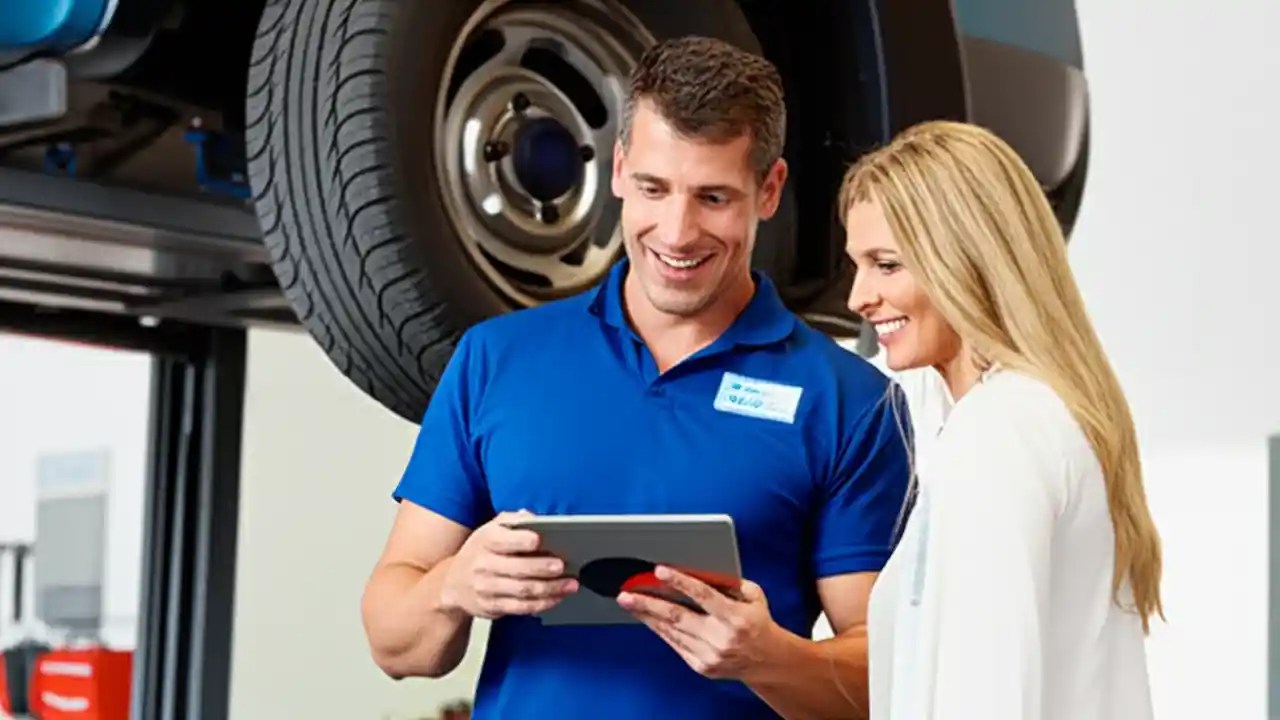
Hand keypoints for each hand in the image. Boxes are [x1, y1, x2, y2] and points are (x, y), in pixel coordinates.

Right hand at [440, 510, 577, 619]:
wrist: (453, 583)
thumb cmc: (480, 551)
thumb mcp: (490, 529)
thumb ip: (513, 520)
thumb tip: (534, 518)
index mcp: (485, 540)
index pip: (502, 540)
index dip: (520, 540)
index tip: (538, 540)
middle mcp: (484, 564)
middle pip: (517, 568)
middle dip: (542, 568)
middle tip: (563, 566)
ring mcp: (486, 588)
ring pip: (522, 590)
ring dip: (550, 589)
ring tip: (570, 584)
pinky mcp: (491, 606)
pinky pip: (520, 607)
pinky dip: (542, 603)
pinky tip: (556, 597)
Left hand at [618, 565, 780, 679]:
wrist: (766, 661)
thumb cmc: (757, 621)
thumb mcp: (753, 596)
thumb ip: (729, 582)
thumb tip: (699, 568)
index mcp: (735, 617)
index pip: (703, 595)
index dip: (680, 581)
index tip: (659, 571)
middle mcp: (720, 637)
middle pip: (678, 616)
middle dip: (649, 604)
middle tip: (627, 594)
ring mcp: (709, 654)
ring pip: (671, 631)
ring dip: (648, 616)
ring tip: (630, 603)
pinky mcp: (701, 666)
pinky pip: (674, 644)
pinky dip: (660, 630)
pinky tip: (648, 618)